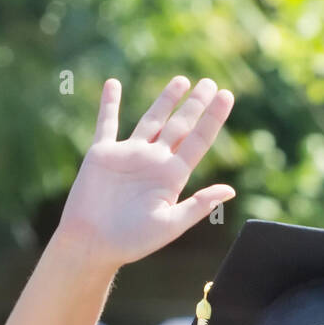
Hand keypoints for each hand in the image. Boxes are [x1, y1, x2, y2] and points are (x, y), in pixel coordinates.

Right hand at [57, 75, 235, 266]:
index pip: (198, 141)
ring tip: (181, 81)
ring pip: (151, 120)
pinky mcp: (103, 154)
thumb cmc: (131, 241)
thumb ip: (199, 205)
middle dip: (195, 105)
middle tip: (210, 84)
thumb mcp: (170, 224)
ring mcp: (128, 156)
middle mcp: (153, 162)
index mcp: (172, 177)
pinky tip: (113, 84)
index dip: (213, 119)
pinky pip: (107, 124)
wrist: (92, 244)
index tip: (227, 96)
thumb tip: (230, 190)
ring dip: (165, 100)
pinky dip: (109, 104)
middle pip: (179, 126)